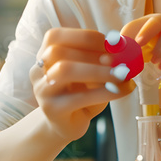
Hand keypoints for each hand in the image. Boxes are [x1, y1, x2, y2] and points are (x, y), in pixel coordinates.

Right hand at [31, 28, 133, 142]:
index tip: (110, 42)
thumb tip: (120, 47)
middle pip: (58, 51)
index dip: (83, 36)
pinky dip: (104, 92)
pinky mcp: (52, 110)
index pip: (55, 36)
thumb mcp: (90, 72)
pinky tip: (121, 90)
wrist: (66, 125)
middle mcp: (39, 71)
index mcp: (45, 54)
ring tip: (121, 74)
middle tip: (117, 59)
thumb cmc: (80, 93)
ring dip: (97, 71)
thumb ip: (100, 59)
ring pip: (64, 70)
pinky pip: (78, 98)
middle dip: (91, 53)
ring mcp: (42, 91)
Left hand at [120, 13, 160, 70]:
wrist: (154, 34)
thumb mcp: (130, 34)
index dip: (147, 33)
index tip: (138, 43)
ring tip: (159, 66)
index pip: (152, 24)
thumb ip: (122, 42)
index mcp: (154, 19)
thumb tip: (110, 55)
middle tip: (152, 60)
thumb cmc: (139, 34)